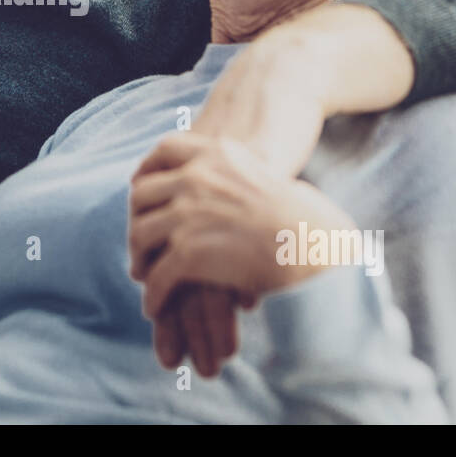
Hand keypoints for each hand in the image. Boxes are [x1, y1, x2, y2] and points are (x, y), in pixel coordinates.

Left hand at [129, 132, 354, 376]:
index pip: (166, 149)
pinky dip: (153, 295)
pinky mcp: (188, 252)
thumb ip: (244, 174)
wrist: (318, 248)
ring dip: (139, 258)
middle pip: (142, 193)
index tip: (141, 185)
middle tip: (142, 241)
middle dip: (137, 218)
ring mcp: (188, 213)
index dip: (147, 168)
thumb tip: (245, 182)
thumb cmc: (311, 220)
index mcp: (218, 154)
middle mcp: (196, 178)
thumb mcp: (272, 176)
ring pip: (140, 234)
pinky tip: (155, 307)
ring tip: (145, 276)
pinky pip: (156, 276)